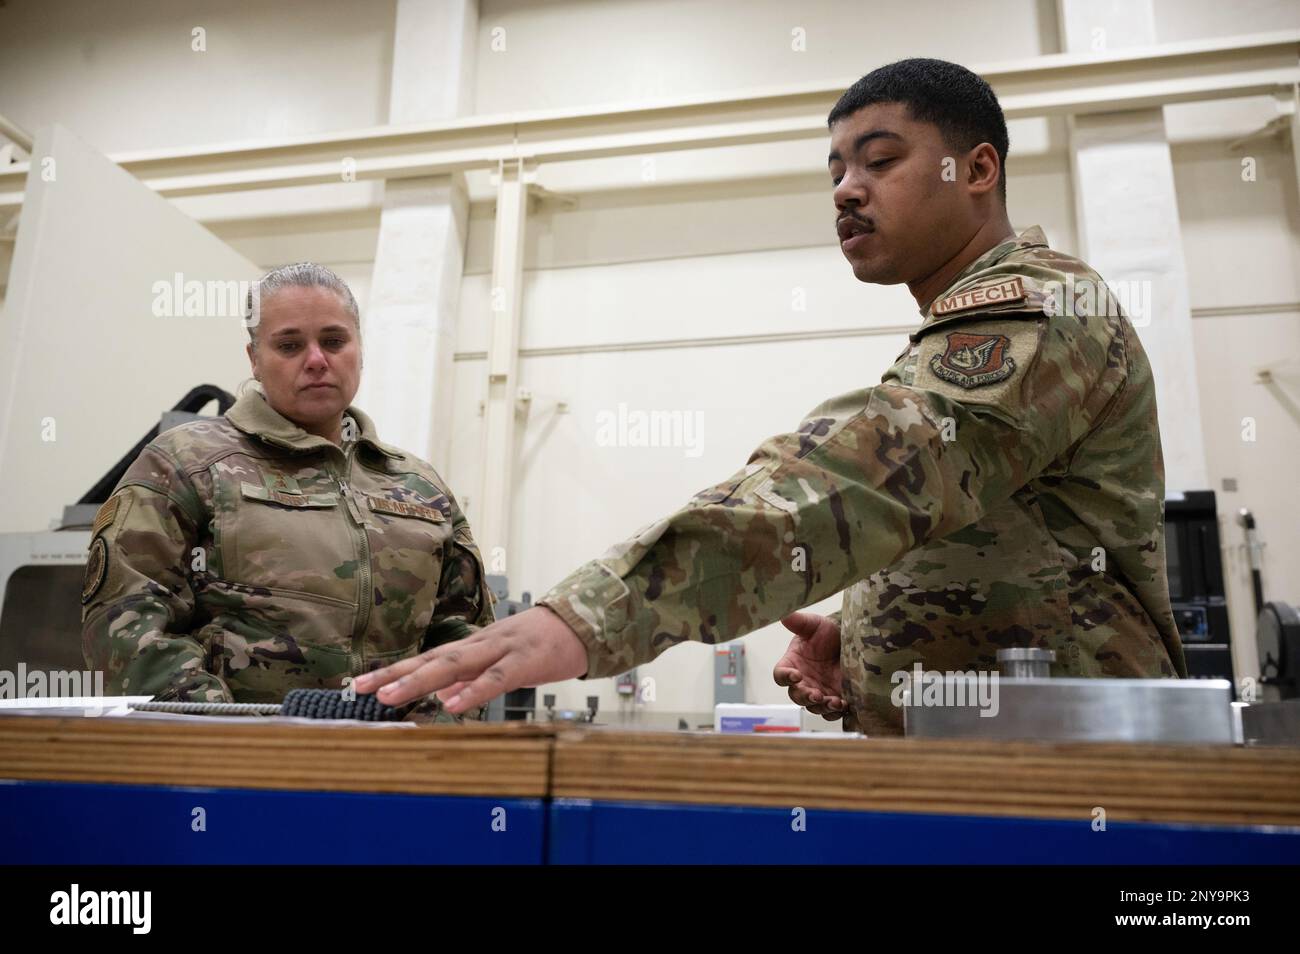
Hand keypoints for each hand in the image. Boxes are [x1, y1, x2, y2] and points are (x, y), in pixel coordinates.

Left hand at [352, 606, 588, 713]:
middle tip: (362, 688)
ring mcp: (502, 650)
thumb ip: (470, 677)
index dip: (394, 670)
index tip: (361, 682)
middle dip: (396, 674)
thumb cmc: (540, 645)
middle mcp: (481, 644)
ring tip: (390, 697)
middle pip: (432, 659)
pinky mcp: (525, 661)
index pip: (427, 658)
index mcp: (474, 646)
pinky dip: (473, 691)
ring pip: (455, 665)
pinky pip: (496, 678)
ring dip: (420, 681)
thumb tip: (440, 695)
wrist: (582, 624)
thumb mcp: (500, 660)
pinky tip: (453, 705)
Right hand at [773, 611, 845, 719]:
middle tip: (816, 694)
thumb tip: (783, 614)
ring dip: (822, 706)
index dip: (785, 677)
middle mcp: (802, 682)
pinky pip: (831, 712)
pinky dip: (836, 712)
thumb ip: (798, 622)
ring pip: (814, 707)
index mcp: (791, 664)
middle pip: (796, 696)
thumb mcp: (813, 625)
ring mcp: (817, 692)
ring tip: (835, 702)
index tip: (795, 674)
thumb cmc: (825, 632)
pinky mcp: (834, 699)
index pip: (780, 675)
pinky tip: (845, 705)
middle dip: (805, 697)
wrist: (848, 641)